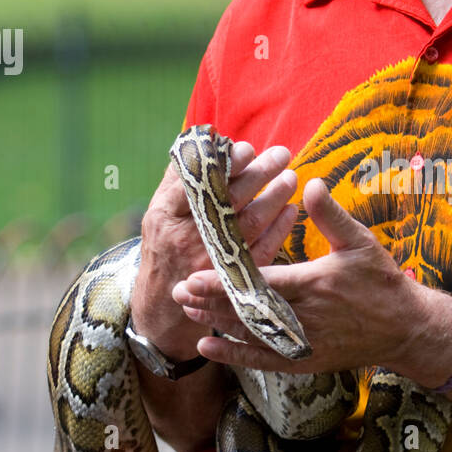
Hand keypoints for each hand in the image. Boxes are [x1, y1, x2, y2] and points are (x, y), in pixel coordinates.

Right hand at [130, 140, 300, 361]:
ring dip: (273, 198)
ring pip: (248, 224)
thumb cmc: (164, 249)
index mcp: (165, 217)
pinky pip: (260, 251)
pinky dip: (278, 230)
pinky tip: (291, 211)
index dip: (224, 165)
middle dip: (258, 175)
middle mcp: (187, 239)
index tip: (246, 148)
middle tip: (281, 154)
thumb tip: (198, 141)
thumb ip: (177, 181)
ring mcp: (211, 262)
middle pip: (228, 201)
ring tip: (291, 177)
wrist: (161, 309)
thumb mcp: (159, 215)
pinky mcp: (231, 281)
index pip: (196, 184)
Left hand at [171, 177, 434, 376]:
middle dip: (210, 302)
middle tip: (177, 292)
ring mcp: (304, 342)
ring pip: (250, 335)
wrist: (406, 329)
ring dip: (216, 324)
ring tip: (186, 312)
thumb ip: (332, 215)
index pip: (261, 283)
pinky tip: (207, 347)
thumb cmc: (382, 281)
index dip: (226, 282)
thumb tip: (311, 183)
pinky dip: (235, 356)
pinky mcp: (305, 360)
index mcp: (315, 284)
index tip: (195, 277)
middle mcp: (305, 317)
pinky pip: (264, 360)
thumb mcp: (361, 242)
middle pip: (248, 311)